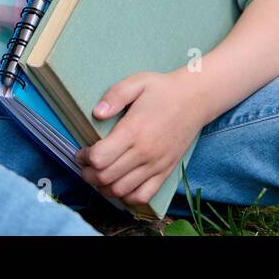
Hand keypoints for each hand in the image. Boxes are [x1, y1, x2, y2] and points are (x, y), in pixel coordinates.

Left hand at [74, 70, 207, 207]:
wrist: (196, 99)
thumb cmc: (163, 90)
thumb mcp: (137, 82)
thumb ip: (114, 96)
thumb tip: (97, 113)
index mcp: (134, 131)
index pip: (100, 158)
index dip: (84, 158)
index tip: (82, 151)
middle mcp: (145, 152)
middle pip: (106, 177)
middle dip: (88, 174)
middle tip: (85, 165)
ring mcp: (156, 165)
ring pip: (121, 190)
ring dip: (103, 187)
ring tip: (99, 175)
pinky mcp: (166, 171)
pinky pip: (143, 196)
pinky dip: (127, 197)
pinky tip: (120, 185)